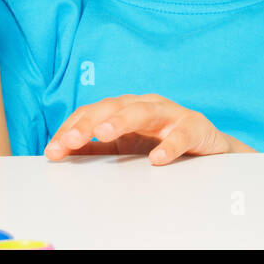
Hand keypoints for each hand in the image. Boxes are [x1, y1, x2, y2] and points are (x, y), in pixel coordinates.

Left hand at [44, 94, 250, 164]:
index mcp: (125, 108)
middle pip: (112, 107)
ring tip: (103, 134)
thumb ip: (96, 150)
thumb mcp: (126, 147)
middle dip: (88, 123)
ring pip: (143, 111)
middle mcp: (144, 105)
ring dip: (121, 121)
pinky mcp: (195, 126)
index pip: (92, 112)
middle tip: (71, 141)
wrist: (209, 148)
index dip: (71, 128)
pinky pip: (181, 134)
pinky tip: (157, 159)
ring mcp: (170, 113)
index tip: (53, 150)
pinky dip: (169, 145)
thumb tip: (61, 153)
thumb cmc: (162, 142)